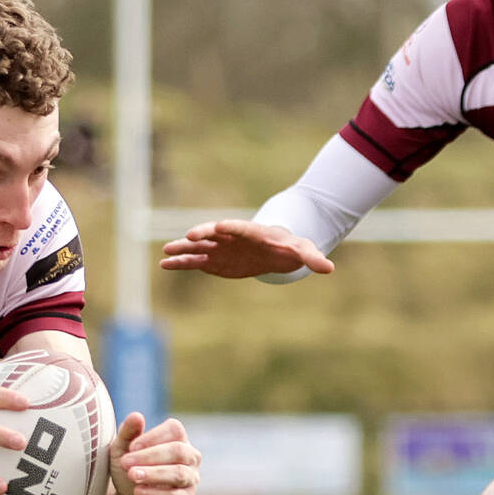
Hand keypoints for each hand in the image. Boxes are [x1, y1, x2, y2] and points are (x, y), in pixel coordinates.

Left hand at [98, 413, 199, 494]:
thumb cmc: (129, 470)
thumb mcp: (121, 450)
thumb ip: (127, 432)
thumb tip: (136, 416)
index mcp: (177, 439)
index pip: (174, 430)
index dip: (153, 437)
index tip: (131, 447)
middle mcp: (189, 457)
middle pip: (178, 451)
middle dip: (150, 456)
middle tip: (126, 463)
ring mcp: (191, 479)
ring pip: (179, 474)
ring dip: (153, 474)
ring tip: (132, 476)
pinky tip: (138, 492)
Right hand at [159, 221, 333, 278]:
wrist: (276, 250)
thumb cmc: (290, 247)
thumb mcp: (302, 250)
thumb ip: (312, 257)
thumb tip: (329, 267)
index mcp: (252, 232)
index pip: (240, 228)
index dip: (230, 228)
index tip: (219, 226)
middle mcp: (232, 237)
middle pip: (215, 233)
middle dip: (203, 234)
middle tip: (191, 236)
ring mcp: (220, 248)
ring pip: (199, 247)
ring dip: (183, 249)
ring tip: (166, 253)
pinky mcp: (213, 260)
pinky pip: (194, 261)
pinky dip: (181, 263)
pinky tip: (164, 265)